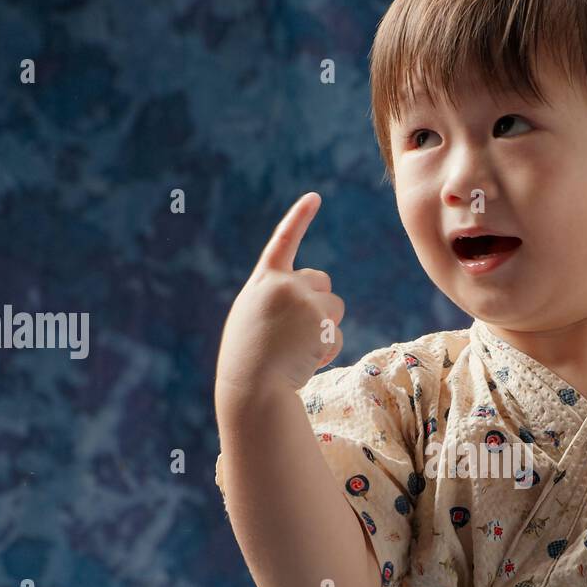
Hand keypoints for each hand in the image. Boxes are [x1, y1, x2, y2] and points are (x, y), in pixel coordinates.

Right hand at [215, 193, 344, 397]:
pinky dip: (327, 349)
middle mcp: (283, 283)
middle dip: (320, 304)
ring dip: (325, 328)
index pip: (283, 240)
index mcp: (262, 282)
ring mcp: (303, 300)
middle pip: (321, 281)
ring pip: (335, 307)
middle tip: (297, 332)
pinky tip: (305, 361)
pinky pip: (337, 334)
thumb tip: (316, 298)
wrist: (252, 388)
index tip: (314, 198)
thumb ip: (276, 301)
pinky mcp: (320, 320)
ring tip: (297, 349)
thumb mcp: (253, 321)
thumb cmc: (249, 362)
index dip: (299, 218)